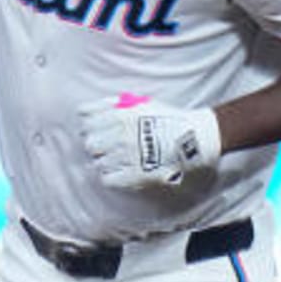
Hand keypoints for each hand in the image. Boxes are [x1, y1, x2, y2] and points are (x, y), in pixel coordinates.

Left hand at [78, 94, 221, 189]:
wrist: (194, 138)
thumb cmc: (168, 119)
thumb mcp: (142, 103)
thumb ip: (115, 104)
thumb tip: (89, 110)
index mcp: (122, 115)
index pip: (86, 118)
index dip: (87, 123)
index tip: (92, 127)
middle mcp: (122, 136)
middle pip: (89, 142)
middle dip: (94, 143)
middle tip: (102, 145)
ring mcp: (129, 157)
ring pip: (98, 162)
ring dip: (104, 160)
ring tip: (114, 159)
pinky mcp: (136, 175)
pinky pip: (108, 179)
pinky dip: (109, 175)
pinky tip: (117, 171)